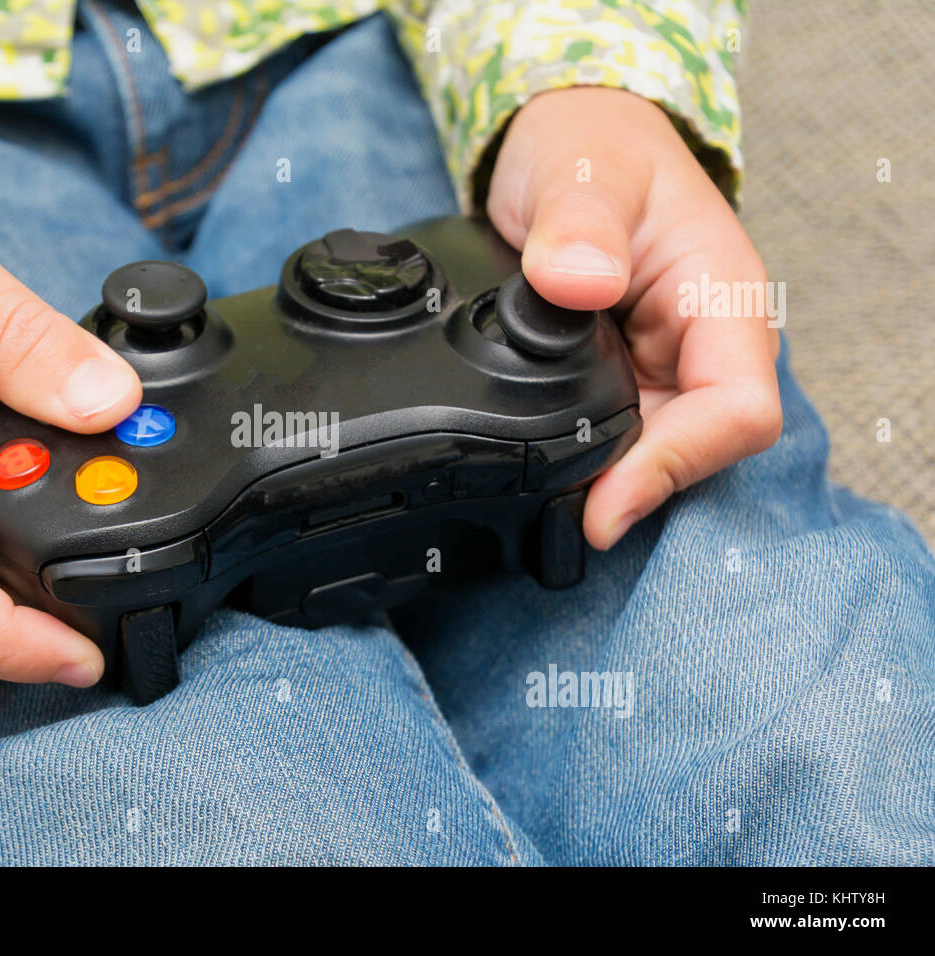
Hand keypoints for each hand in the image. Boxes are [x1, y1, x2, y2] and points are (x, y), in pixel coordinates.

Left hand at [487, 86, 781, 548]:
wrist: (569, 148)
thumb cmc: (593, 148)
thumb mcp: (583, 170)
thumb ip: (579, 221)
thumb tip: (578, 279)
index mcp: (723, 298)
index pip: (736, 410)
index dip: (674, 465)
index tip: (605, 504)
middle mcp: (703, 345)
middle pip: (695, 451)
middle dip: (632, 488)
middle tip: (555, 515)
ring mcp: (663, 369)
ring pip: (654, 454)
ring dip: (605, 480)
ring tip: (538, 498)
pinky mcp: (625, 380)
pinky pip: (617, 436)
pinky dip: (583, 459)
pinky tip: (538, 471)